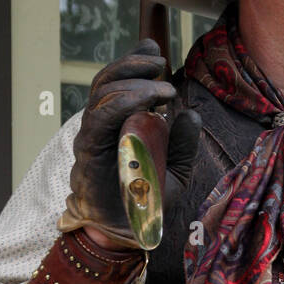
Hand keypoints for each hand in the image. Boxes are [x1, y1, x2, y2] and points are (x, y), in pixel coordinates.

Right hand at [57, 40, 200, 248]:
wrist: (126, 232)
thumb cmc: (145, 201)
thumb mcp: (174, 169)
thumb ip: (182, 141)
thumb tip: (191, 112)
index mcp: (118, 124)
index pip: (118, 83)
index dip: (132, 61)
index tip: (154, 51)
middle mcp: (102, 125)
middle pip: (108, 80)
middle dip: (133, 63)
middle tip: (159, 61)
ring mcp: (94, 136)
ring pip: (104, 93)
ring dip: (134, 81)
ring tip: (164, 85)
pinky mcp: (92, 150)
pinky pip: (101, 116)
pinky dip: (124, 101)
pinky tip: (148, 99)